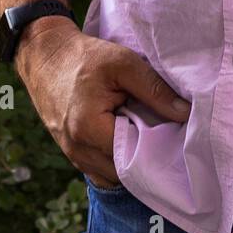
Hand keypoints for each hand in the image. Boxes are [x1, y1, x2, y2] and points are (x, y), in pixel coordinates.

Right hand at [15, 16, 190, 187]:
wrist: (46, 57)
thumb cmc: (85, 57)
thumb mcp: (125, 64)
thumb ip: (155, 90)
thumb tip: (186, 114)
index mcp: (88, 129)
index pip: (133, 158)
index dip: (157, 149)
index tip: (175, 137)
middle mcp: (77, 149)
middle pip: (124, 172)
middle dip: (147, 159)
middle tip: (166, 138)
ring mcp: (72, 155)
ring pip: (113, 175)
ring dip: (132, 161)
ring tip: (147, 137)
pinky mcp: (72, 153)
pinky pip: (102, 169)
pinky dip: (118, 160)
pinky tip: (130, 140)